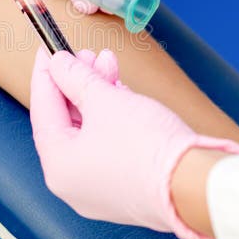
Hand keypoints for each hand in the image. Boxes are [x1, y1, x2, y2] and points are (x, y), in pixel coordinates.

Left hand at [29, 48, 238, 238]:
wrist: (196, 185)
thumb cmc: (146, 147)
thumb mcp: (105, 101)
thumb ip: (76, 79)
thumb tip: (58, 65)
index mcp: (58, 166)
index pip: (42, 111)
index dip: (45, 75)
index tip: (47, 49)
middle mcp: (73, 183)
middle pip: (67, 120)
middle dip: (78, 82)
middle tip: (86, 54)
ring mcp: (99, 189)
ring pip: (89, 130)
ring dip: (98, 94)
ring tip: (108, 63)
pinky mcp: (125, 187)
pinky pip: (108, 145)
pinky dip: (112, 117)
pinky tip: (121, 91)